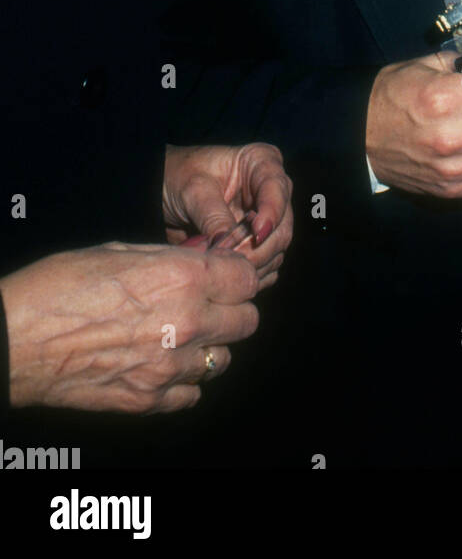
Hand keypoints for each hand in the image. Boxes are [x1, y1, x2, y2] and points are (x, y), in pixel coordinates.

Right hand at [0, 243, 258, 412]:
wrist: (16, 338)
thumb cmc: (59, 287)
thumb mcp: (121, 252)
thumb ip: (171, 261)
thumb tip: (201, 261)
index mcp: (181, 278)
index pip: (247, 279)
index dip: (236, 275)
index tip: (224, 275)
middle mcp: (186, 323)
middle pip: (247, 321)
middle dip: (232, 310)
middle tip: (209, 305)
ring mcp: (169, 366)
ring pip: (223, 360)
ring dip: (210, 347)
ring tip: (182, 336)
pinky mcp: (149, 400)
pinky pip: (192, 393)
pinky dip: (184, 381)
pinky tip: (163, 365)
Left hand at [163, 143, 292, 289]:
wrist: (161, 193)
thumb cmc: (179, 176)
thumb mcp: (193, 190)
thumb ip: (213, 216)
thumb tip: (228, 245)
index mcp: (262, 163)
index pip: (277, 188)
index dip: (272, 212)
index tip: (256, 233)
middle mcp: (271, 192)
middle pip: (281, 227)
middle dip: (257, 248)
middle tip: (229, 261)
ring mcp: (268, 221)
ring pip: (276, 251)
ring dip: (252, 266)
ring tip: (221, 270)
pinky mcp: (259, 245)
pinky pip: (265, 267)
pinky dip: (249, 276)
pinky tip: (228, 277)